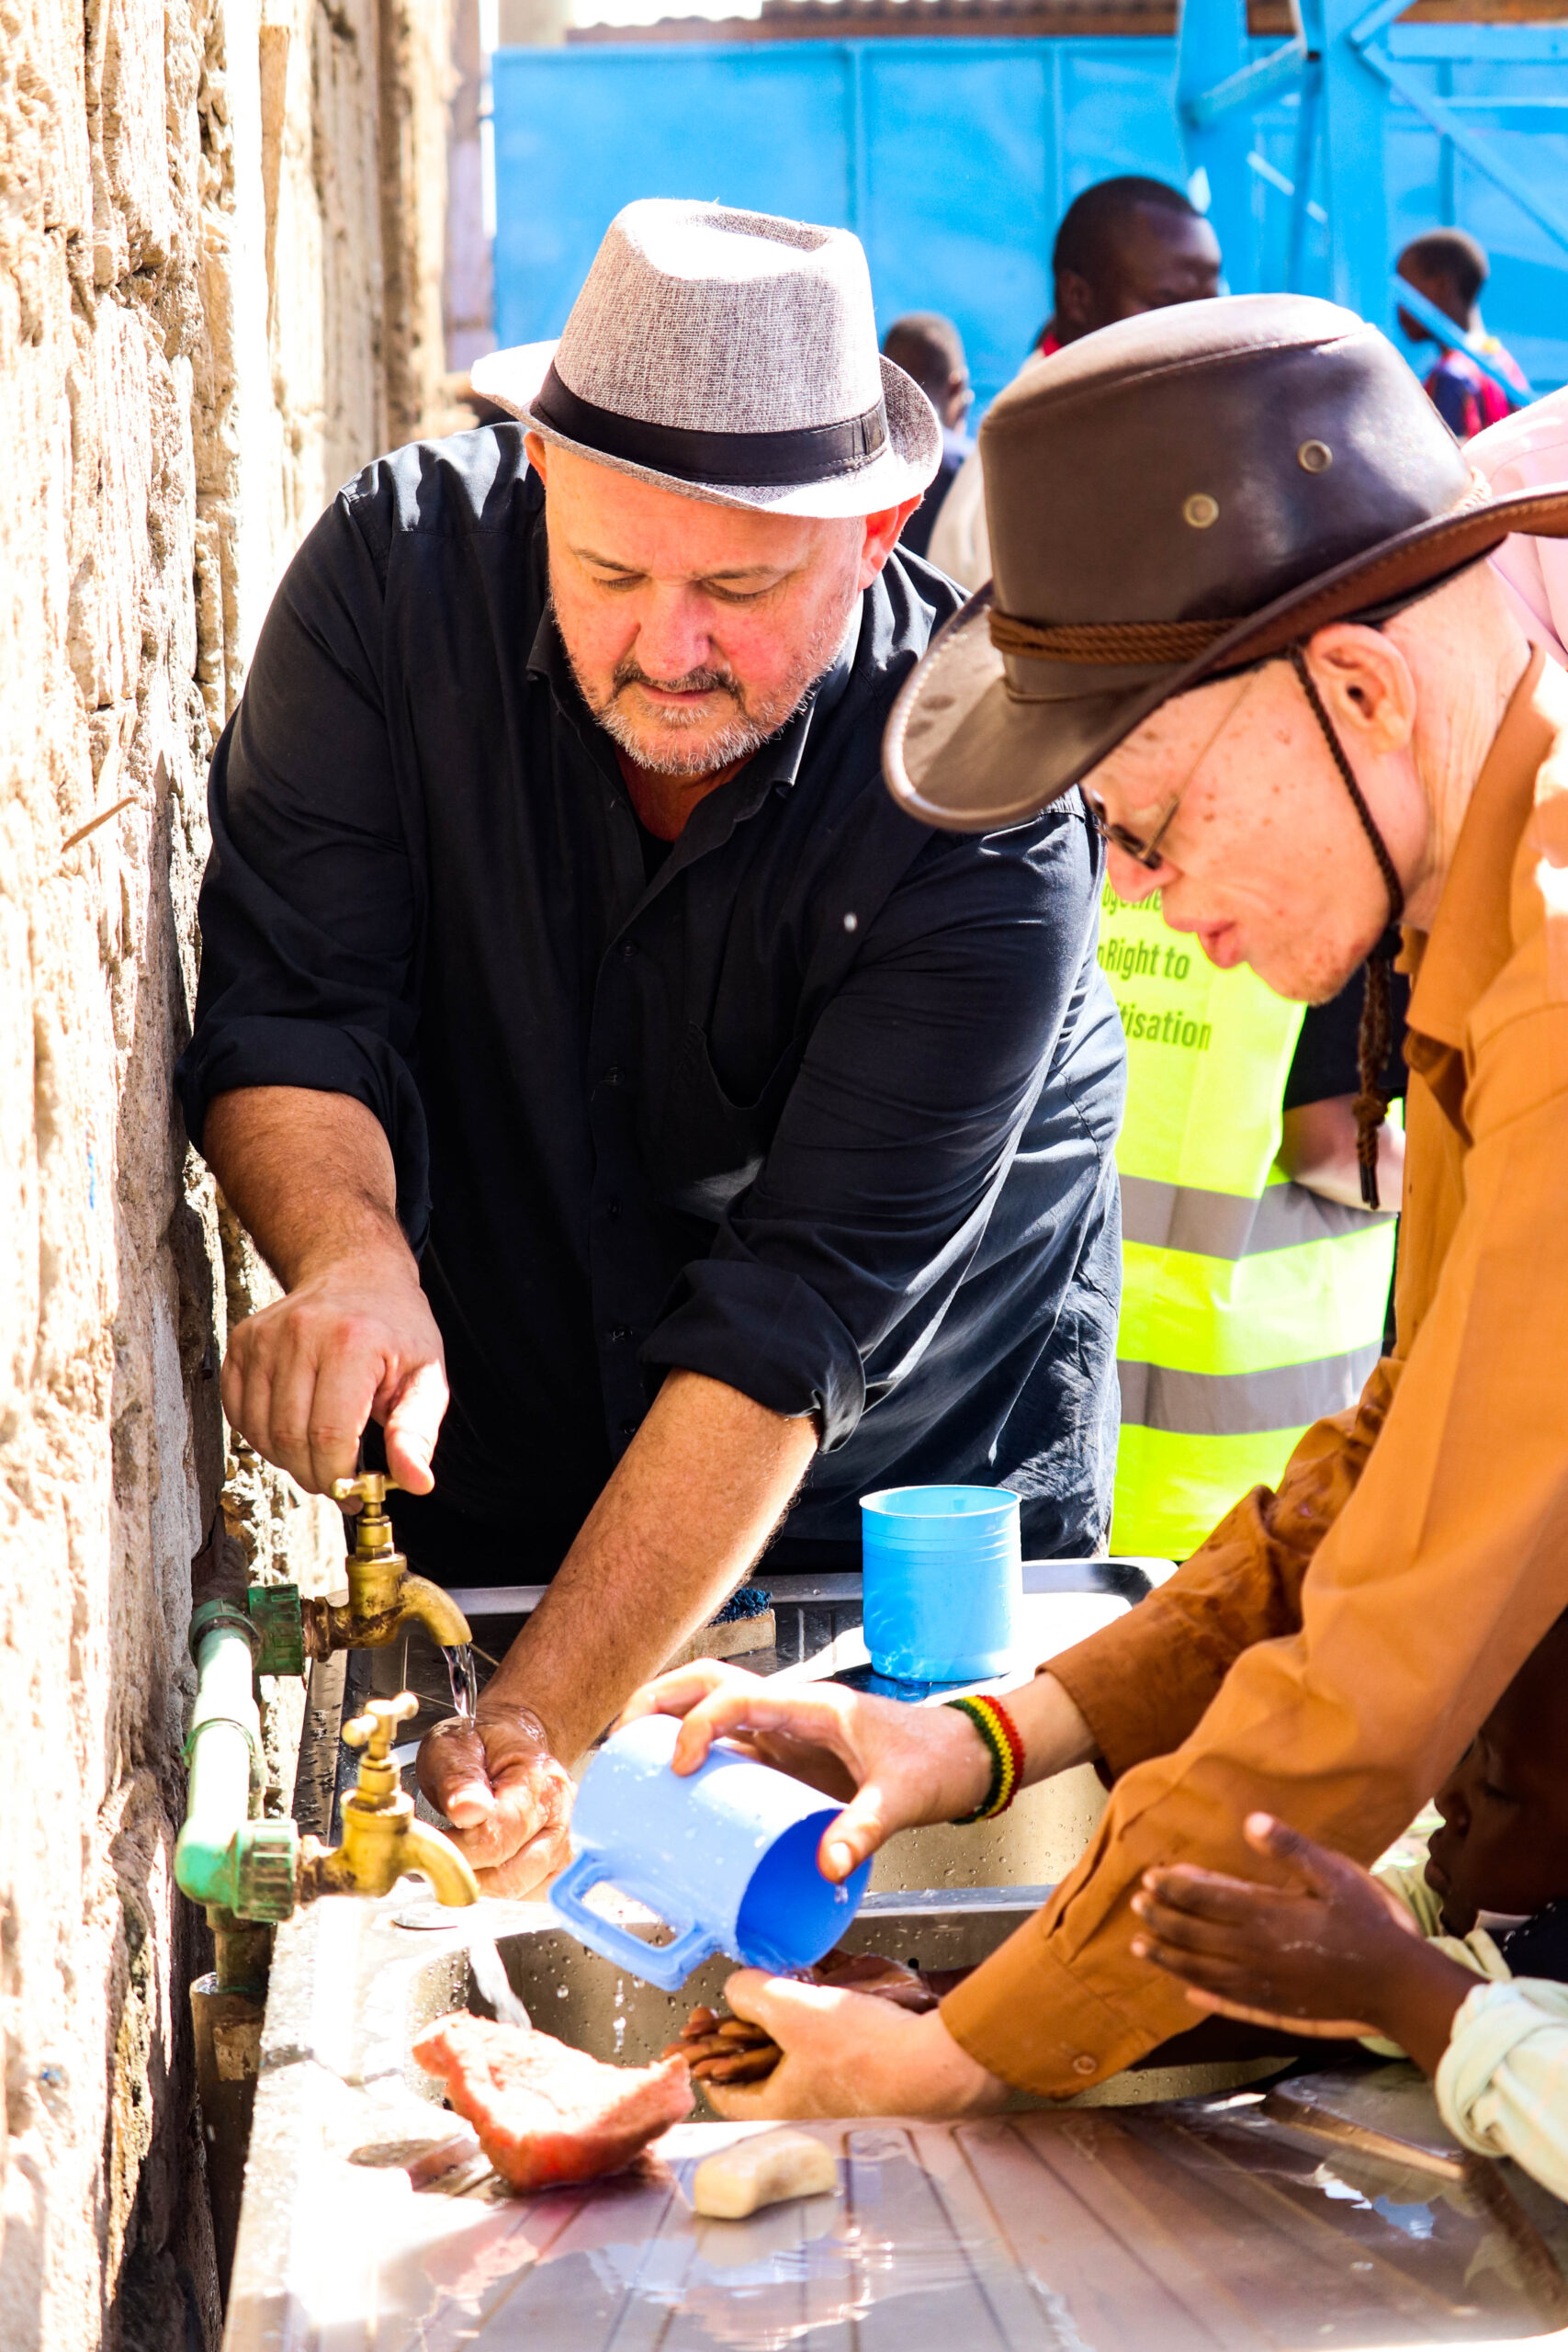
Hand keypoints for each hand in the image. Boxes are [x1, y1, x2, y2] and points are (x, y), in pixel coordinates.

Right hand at [221, 1251, 447, 1494]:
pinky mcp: (243, 1342)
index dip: (339, 1477)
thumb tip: (416, 1483)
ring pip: (261, 1432)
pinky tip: (294, 1429)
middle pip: (291, 1438)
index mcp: (352, 1342)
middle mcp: (301, 1334)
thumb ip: (417, 1432)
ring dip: (289, 1459)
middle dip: (315, 1475)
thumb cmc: (396, 1330)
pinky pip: (239, 1414)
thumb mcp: (426, 1376)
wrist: (356, 1274)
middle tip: (338, 1480)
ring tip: (319, 1452)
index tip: (356, 1494)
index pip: (329, 1435)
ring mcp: (265, 1337)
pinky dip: (263, 1437)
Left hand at [416, 1703, 576, 1895]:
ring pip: (519, 1891)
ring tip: (459, 1857)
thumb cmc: (483, 1745)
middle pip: (511, 1873)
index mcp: (539, 1781)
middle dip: (465, 1872)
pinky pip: (529, 1897)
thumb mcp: (456, 1745)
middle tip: (435, 1858)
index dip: (456, 1849)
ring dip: (481, 1885)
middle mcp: (561, 1816)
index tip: (425, 1846)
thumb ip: (458, 1776)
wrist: (514, 1740)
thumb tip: (467, 1810)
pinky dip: (500, 1892)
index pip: (498, 1835)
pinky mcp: (561, 1867)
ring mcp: (566, 1845)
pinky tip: (482, 1868)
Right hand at [617, 1662, 993, 1881]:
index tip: (678, 1762)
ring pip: (716, 1707)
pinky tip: (676, 1786)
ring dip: (671, 1717)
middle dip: (662, 1698)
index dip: (700, 1723)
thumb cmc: (937, 1761)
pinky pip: (733, 1745)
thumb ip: (864, 1830)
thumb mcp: (901, 1797)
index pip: (738, 1697)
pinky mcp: (790, 1756)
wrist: (965, 1756)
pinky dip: (698, 1753)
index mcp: (813, 1706)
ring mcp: (788, 1731)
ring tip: (630, 1750)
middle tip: (623, 1732)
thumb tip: (825, 1868)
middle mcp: (793, 1710)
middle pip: (712, 1683)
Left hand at [701, 1970, 1008, 2121]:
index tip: (705, 2023)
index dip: (705, 2056)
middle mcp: (804, 2113)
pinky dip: (816, 2028)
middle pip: (756, 2072)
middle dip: (746, 2032)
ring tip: (785, 1993)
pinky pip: (824, 2053)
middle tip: (746, 2000)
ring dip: (783, 2027)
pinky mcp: (863, 2079)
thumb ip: (750, 1992)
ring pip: (792, 2060)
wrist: (936, 2064)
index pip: (720, 2094)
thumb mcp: (791, 2009)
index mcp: (777, 2110)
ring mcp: (835, 2099)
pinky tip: (825, 2001)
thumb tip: (736, 1990)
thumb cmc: (867, 2051)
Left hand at [1129, 1811, 1423, 2037]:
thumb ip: (1290, 1849)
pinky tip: (1185, 1992)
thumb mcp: (1335, 1874)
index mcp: (1265, 1914)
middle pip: (1193, 1934)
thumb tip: (1250, 1821)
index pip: (1204, 1898)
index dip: (1173, 1887)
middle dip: (1161, 1918)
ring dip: (1167, 1957)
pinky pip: (1226, 2000)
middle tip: (1136, 1905)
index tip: (1150, 1878)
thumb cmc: (1368, 1924)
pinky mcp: (1273, 2007)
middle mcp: (1253, 1951)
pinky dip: (1200, 1994)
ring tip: (1140, 1947)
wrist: (1396, 1986)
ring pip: (1200, 1970)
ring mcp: (1261, 1984)